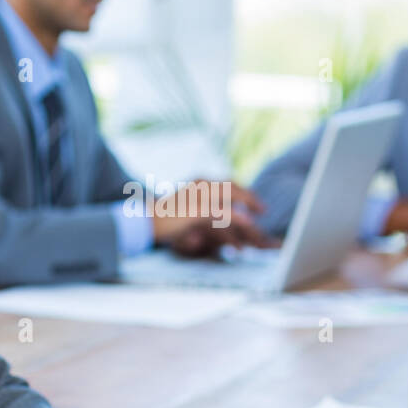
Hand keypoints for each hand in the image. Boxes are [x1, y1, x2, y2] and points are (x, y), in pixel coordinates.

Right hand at [151, 179, 270, 250]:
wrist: (145, 221)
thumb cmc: (165, 218)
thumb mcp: (187, 208)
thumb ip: (204, 208)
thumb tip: (220, 216)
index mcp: (200, 183)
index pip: (228, 183)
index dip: (244, 192)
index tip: (255, 202)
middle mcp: (202, 185)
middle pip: (234, 188)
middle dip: (251, 198)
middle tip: (263, 209)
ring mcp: (201, 196)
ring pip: (233, 199)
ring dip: (249, 208)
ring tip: (259, 219)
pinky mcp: (199, 210)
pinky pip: (226, 213)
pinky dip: (239, 218)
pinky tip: (248, 224)